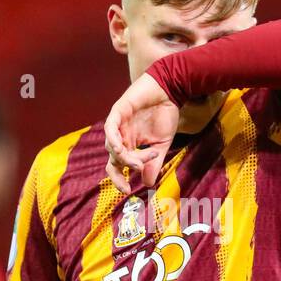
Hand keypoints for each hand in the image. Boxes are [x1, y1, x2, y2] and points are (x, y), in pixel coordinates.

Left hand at [104, 73, 179, 191]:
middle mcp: (121, 136)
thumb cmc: (165, 114)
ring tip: (138, 161)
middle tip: (131, 179)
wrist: (171, 90)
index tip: (127, 190)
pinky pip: (109, 128)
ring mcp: (118, 124)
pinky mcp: (118, 111)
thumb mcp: (161, 145)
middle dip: (121, 172)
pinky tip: (119, 147)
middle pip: (113, 159)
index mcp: (129, 144)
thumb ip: (153, 164)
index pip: (117, 166)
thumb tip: (148, 184)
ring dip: (125, 157)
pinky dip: (112, 138)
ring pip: (112, 147)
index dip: (118, 179)